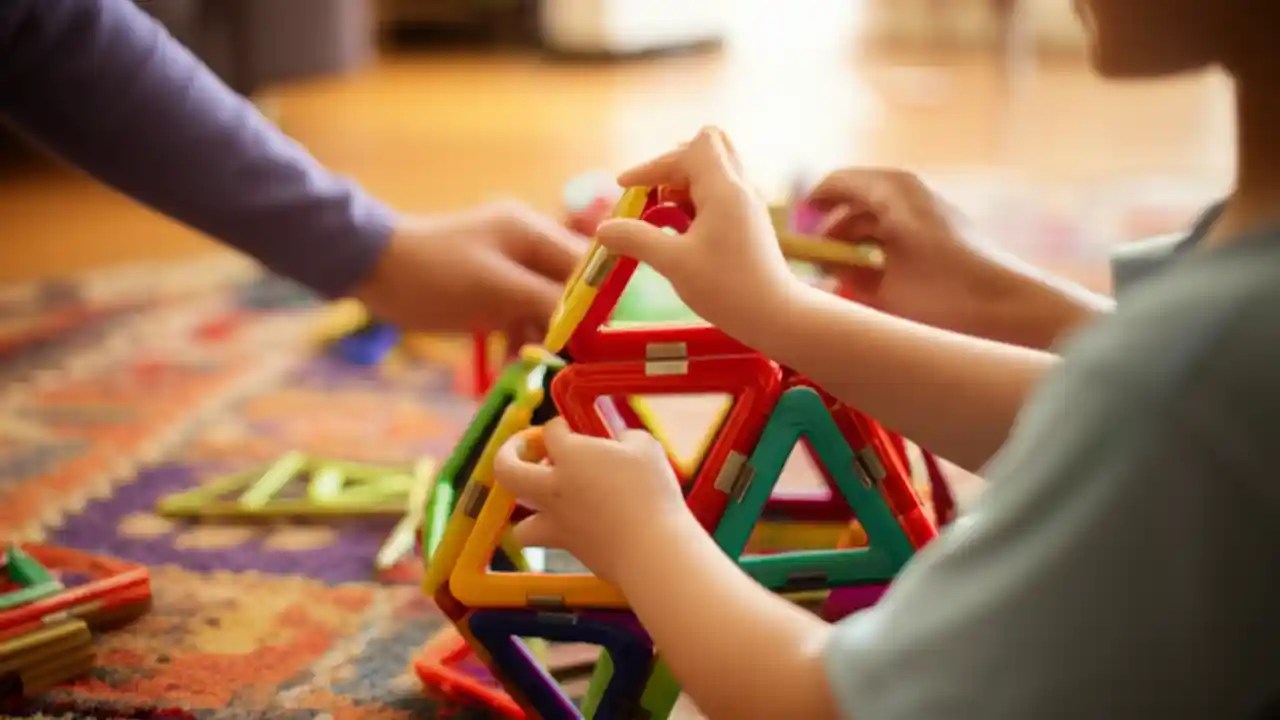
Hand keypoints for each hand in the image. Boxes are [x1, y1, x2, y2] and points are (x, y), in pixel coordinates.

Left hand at [352, 202, 586, 345]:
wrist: (372, 271)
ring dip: (544, 338)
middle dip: (571, 326)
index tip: (603, 341)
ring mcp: (505, 269)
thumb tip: (588, 322)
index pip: (586, 265)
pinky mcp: (487, 290)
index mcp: (532, 232)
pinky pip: (517, 316)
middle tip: (574, 364)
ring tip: (545, 372)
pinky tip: (517, 367)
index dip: (598, 301)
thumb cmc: (435, 275)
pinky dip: (519, 340)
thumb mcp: (497, 289)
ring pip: (543, 307)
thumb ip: (546, 301)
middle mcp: (525, 245)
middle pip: (567, 289)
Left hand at [493, 418, 687, 582]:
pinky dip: (558, 531)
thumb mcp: (645, 447)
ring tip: (551, 501)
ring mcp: (557, 523)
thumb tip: (618, 441)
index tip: (575, 428)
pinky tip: (582, 524)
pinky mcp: (570, 550)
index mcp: (570, 455)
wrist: (651, 550)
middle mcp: (553, 487)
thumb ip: (625, 437)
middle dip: (509, 455)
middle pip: (506, 469)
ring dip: (531, 510)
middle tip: (523, 451)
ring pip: (520, 523)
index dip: (561, 426)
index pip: (550, 431)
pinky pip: (549, 540)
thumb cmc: (650, 491)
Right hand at [595, 127, 798, 338]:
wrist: (776, 316)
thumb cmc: (727, 289)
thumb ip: (636, 240)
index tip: (626, 189)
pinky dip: (697, 200)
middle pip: (707, 147)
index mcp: (724, 189)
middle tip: (653, 194)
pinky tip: (682, 231)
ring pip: (715, 169)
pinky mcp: (749, 222)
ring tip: (665, 216)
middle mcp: (740, 188)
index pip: (688, 149)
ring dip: (684, 183)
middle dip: (672, 165)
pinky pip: (721, 193)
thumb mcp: (673, 264)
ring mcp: (748, 205)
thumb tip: (602, 229)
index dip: (653, 164)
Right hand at [806, 169, 1103, 347]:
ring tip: (834, 283)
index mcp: (891, 190)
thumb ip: (839, 274)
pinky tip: (869, 290)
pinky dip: (876, 257)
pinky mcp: (942, 237)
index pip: (833, 184)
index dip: (808, 210)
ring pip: (874, 223)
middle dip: (828, 234)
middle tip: (806, 268)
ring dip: (851, 249)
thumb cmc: (944, 297)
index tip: (788, 240)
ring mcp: (929, 213)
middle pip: (853, 203)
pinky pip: (895, 238)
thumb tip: (808, 271)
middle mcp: (910, 193)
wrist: (1013, 313)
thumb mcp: (879, 288)